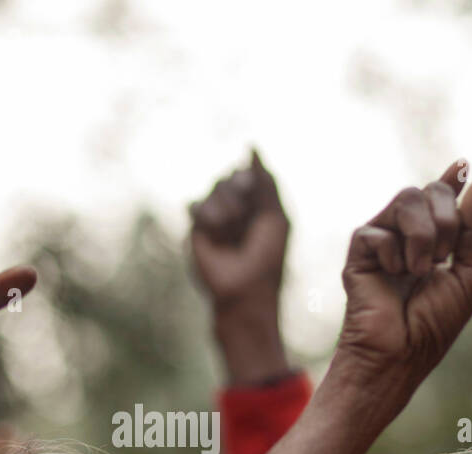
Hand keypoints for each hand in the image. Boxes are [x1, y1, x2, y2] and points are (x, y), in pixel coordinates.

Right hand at [189, 149, 288, 308]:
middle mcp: (236, 207)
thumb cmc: (267, 255)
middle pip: (230, 176)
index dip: (250, 179)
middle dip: (238, 194)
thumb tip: (252, 148)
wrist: (244, 287)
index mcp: (258, 203)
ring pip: (214, 188)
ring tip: (232, 230)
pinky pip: (196, 204)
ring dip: (226, 208)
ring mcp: (215, 217)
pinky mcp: (196, 228)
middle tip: (244, 218)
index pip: (249, 172)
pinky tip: (215, 233)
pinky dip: (208, 217)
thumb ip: (267, 182)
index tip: (253, 191)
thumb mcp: (276, 215)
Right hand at [336, 161, 471, 389]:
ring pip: (406, 199)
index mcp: (436, 241)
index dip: (453, 179)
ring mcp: (382, 240)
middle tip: (442, 259)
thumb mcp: (468, 277)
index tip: (463, 165)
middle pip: (429, 191)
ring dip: (424, 235)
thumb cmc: (433, 325)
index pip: (444, 197)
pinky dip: (394, 256)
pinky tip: (391, 278)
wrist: (400, 352)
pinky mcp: (359, 251)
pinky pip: (379, 230)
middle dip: (446, 220)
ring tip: (419, 270)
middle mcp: (407, 235)